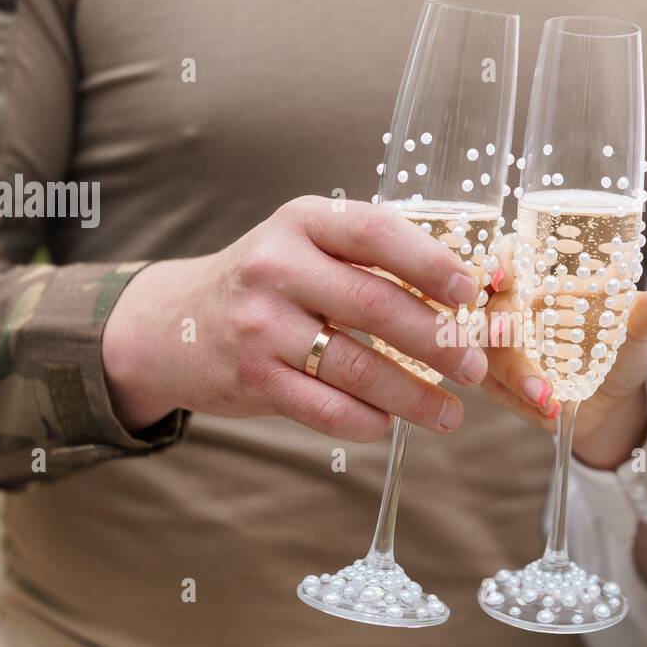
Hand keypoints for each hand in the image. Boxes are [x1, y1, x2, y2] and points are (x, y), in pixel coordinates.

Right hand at [101, 196, 487, 440]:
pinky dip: (366, 420)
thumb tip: (462, 294)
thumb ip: (368, 260)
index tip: (469, 291)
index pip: (375, 232)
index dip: (430, 262)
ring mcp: (260, 325)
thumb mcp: (305, 247)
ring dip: (414, 396)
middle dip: (438, 341)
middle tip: (475, 365)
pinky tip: (389, 424)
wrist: (170, 325)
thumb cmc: (266, 285)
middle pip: (375, 306)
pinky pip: (324, 408)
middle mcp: (277, 267)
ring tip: (451, 413)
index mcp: (302, 222)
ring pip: (356, 366)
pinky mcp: (251, 378)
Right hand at [480, 234, 646, 469]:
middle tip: (517, 347)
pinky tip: (548, 413)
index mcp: (541, 282)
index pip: (507, 257)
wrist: (614, 403)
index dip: (497, 260)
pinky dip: (520, 402)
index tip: (503, 276)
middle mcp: (514, 310)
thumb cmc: (619, 352)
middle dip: (501, 330)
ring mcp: (501, 348)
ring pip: (488, 354)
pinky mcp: (499, 382)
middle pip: (487, 308)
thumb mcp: (634, 334)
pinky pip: (494, 389)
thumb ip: (643, 315)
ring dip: (516, 378)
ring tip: (549, 400)